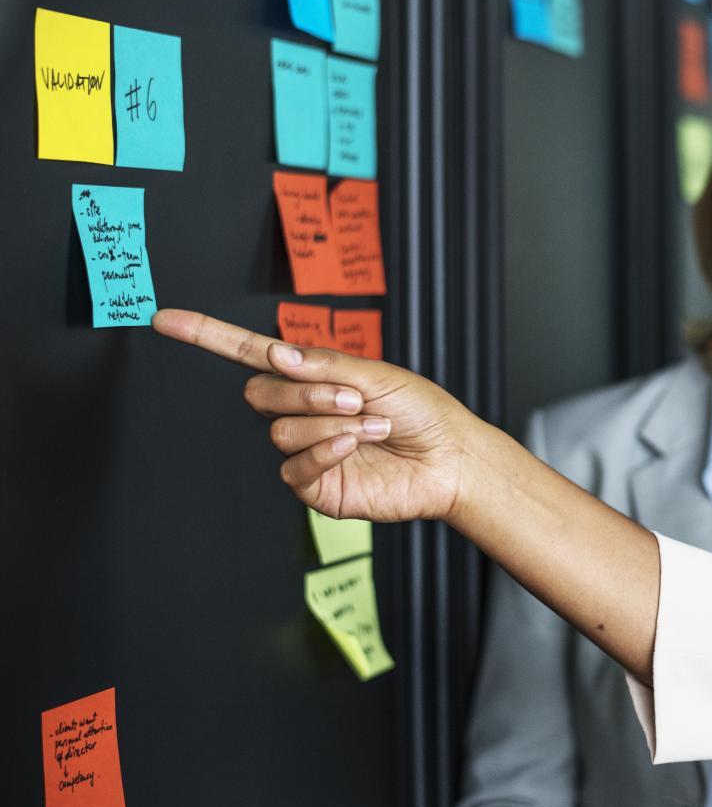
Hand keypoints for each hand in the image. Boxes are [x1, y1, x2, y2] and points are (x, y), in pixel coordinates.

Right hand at [152, 309, 478, 522]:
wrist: (448, 458)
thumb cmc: (420, 411)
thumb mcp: (376, 373)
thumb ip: (324, 365)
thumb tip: (275, 356)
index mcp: (313, 378)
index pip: (251, 355)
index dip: (209, 337)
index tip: (166, 320)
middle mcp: (301, 413)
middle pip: (259, 394)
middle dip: (305, 392)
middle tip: (352, 396)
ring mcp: (305, 450)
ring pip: (279, 431)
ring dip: (329, 422)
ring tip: (371, 424)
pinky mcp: (315, 486)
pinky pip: (294, 468)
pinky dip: (326, 451)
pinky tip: (355, 445)